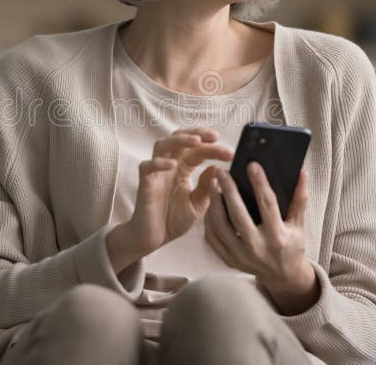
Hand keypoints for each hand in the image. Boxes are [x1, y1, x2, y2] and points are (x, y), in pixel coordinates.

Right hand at [125, 127, 232, 254]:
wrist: (153, 239)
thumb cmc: (173, 220)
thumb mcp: (198, 204)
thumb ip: (207, 187)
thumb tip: (219, 168)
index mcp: (183, 169)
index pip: (198, 151)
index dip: (213, 149)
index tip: (230, 154)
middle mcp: (169, 166)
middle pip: (180, 139)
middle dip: (197, 134)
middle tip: (215, 137)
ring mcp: (155, 172)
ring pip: (162, 145)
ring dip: (179, 140)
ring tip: (196, 142)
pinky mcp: (145, 183)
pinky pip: (147, 166)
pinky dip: (159, 162)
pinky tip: (172, 164)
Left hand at [204, 162, 319, 313]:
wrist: (283, 278)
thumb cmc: (292, 246)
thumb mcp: (299, 224)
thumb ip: (299, 199)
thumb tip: (301, 172)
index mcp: (277, 237)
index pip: (267, 204)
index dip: (260, 183)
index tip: (252, 165)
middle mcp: (258, 248)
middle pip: (238, 214)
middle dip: (229, 190)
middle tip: (222, 171)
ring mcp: (241, 256)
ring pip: (220, 226)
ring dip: (214, 203)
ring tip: (213, 184)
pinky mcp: (229, 260)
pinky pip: (213, 238)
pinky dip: (210, 220)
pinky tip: (211, 205)